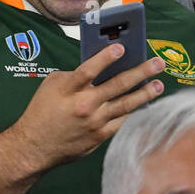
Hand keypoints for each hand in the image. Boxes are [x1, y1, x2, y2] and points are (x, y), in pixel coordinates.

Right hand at [10, 45, 165, 170]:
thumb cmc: (41, 112)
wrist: (35, 145)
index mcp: (67, 90)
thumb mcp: (50, 86)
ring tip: (159, 84)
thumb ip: (72, 76)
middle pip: (116, 85)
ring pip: (126, 104)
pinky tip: (144, 104)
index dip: (105, 58)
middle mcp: (83, 105)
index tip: (121, 48)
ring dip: (145, 93)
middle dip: (140, 72)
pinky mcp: (100, 135)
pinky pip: (121, 121)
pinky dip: (133, 111)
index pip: (88, 70)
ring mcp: (94, 122)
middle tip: (157, 63)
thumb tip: (97, 69)